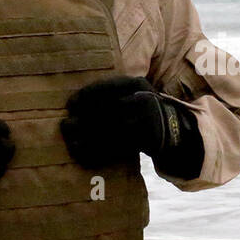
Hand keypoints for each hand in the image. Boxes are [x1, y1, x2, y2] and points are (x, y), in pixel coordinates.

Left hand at [60, 75, 203, 178]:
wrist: (174, 131)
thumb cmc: (143, 112)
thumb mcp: (133, 94)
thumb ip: (112, 94)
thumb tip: (74, 104)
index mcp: (138, 84)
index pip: (108, 87)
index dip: (87, 94)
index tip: (70, 104)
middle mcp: (143, 98)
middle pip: (106, 109)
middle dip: (83, 119)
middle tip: (65, 126)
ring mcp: (147, 118)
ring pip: (110, 129)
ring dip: (87, 137)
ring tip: (71, 142)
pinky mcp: (147, 138)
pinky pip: (118, 146)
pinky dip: (100, 151)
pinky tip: (85, 154)